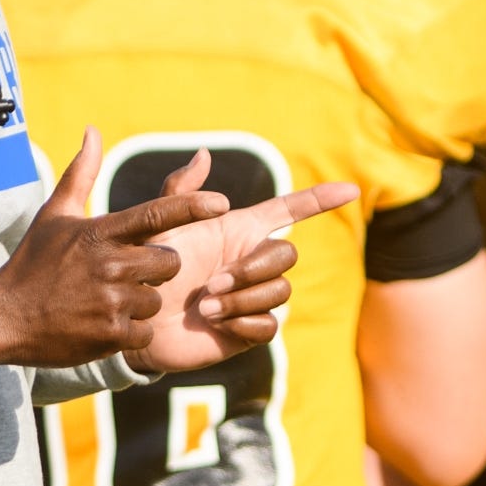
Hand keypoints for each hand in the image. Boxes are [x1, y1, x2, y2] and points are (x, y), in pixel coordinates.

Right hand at [0, 132, 226, 368]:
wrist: (4, 317)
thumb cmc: (34, 262)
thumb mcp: (55, 214)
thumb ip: (81, 173)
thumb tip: (93, 130)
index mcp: (100, 232)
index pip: (155, 214)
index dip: (192, 206)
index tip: (222, 203)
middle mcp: (109, 265)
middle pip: (170, 263)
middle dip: (156, 268)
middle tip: (124, 272)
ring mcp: (110, 302)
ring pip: (157, 300)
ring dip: (140, 302)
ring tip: (105, 301)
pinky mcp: (110, 336)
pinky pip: (145, 332)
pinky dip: (130, 331)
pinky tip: (102, 325)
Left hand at [144, 160, 357, 374]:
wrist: (134, 322)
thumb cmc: (143, 270)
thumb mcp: (157, 227)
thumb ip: (180, 193)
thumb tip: (204, 154)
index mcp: (238, 232)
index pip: (289, 211)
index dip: (319, 200)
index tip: (351, 190)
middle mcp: (251, 263)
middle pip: (286, 256)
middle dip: (252, 270)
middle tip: (210, 285)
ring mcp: (252, 297)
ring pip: (279, 292)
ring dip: (241, 300)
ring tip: (204, 308)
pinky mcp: (247, 331)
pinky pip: (269, 326)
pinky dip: (243, 324)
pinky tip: (216, 326)